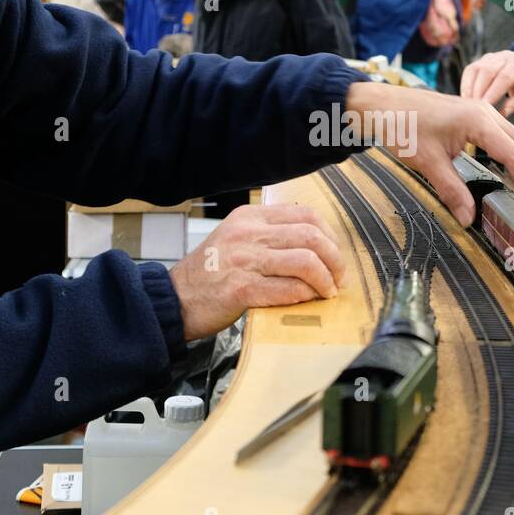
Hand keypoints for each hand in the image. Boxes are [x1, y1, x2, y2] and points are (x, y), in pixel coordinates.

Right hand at [168, 204, 346, 340]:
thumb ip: (270, 235)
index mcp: (250, 217)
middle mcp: (248, 233)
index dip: (329, 235)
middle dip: (334, 259)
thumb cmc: (210, 272)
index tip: (335, 254)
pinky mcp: (241, 289)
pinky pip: (288, 289)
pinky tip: (308, 300)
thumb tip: (315, 247)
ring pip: (304, 262)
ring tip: (327, 291)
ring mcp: (244, 260)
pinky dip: (305, 295)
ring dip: (325, 280)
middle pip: (310, 236)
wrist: (175, 299)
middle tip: (338, 277)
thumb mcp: (237, 238)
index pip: (304, 215)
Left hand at [344, 81, 513, 225]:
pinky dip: (510, 155)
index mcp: (478, 121)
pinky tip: (506, 172)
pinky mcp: (472, 116)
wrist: (382, 105)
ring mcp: (479, 112)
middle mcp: (484, 113)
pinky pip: (500, 136)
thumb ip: (452, 190)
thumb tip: (468, 218)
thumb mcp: (427, 162)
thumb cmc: (401, 124)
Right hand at [461, 50, 513, 117]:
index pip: (505, 77)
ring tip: (468, 105)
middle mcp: (506, 57)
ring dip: (470, 88)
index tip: (486, 106)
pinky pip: (470, 70)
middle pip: (488, 70)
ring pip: (476, 69)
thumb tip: (501, 114)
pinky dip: (466, 84)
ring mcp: (492, 57)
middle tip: (474, 108)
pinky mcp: (481, 60)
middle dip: (479, 90)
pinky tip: (466, 98)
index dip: (494, 92)